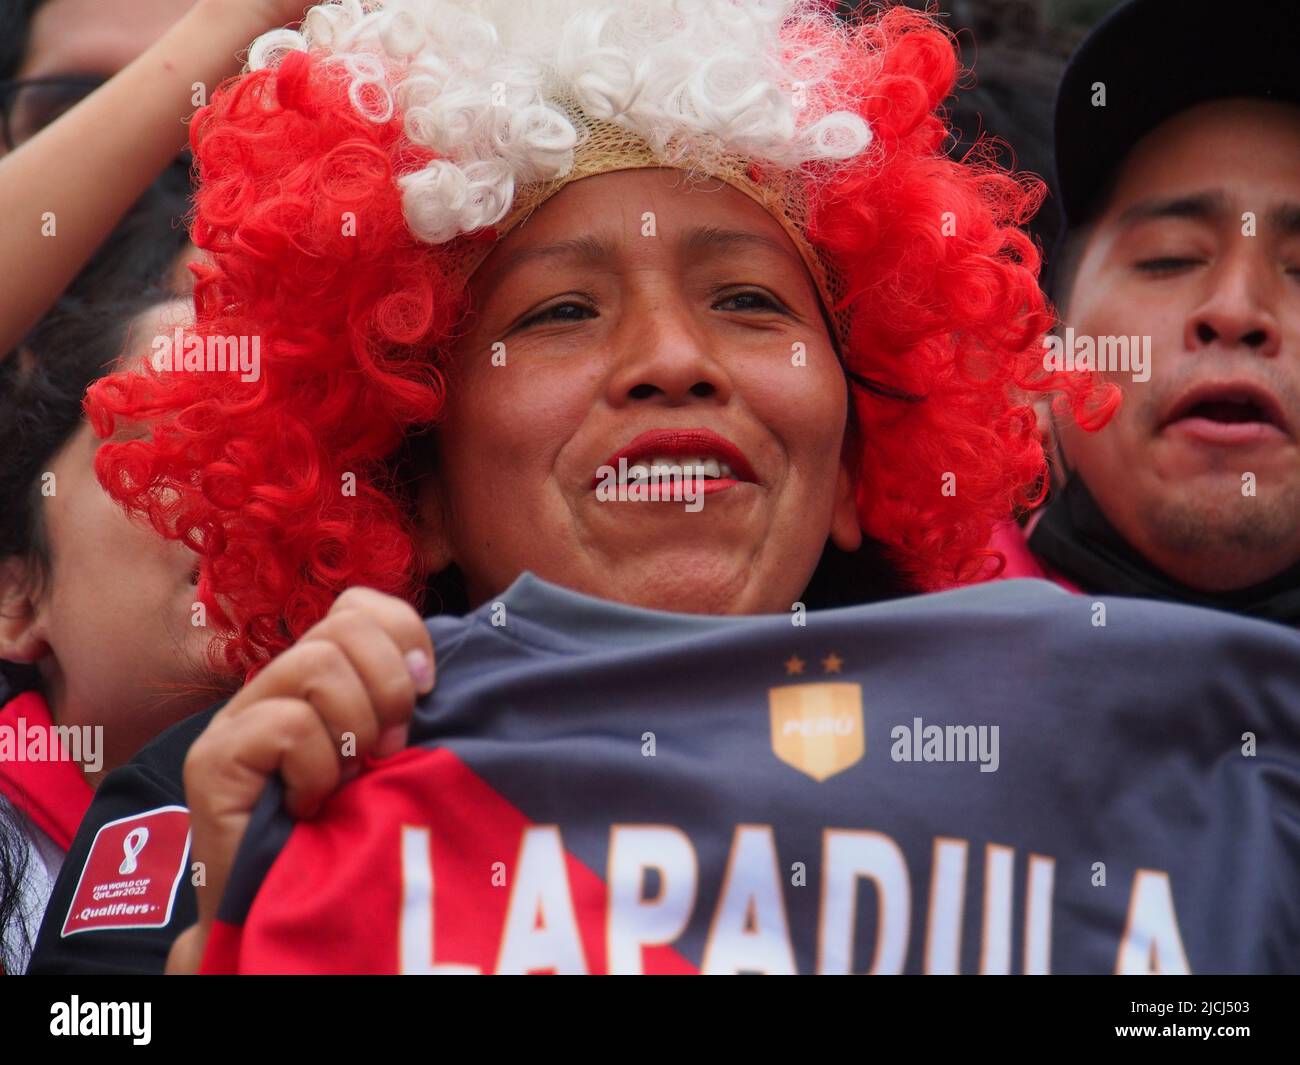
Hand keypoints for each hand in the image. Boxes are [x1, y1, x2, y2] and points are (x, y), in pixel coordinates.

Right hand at [165, 586, 434, 973]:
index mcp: (317, 676)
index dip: (405, 635)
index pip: (359, 606)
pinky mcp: (214, 759)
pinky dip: (317, 769)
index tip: (428, 692)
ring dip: (355, 728)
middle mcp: (273, 686)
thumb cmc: (351, 835)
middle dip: (389, 687)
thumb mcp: (392, 756)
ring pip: (317, 665)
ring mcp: (237, 719)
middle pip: (343, 626)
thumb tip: (429, 668)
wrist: (289, 916)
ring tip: (350, 779)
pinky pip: (287, 726)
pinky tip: (312, 804)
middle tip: (391, 750)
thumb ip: (403, 705)